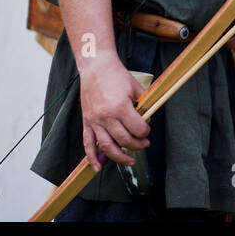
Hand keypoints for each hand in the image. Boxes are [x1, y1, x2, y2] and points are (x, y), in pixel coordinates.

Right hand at [78, 52, 149, 170]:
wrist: (96, 67)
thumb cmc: (117, 75)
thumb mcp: (135, 87)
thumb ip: (142, 105)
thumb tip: (147, 121)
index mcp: (120, 107)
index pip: (138, 129)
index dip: (146, 132)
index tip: (147, 129)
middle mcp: (106, 117)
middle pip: (125, 140)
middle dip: (138, 145)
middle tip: (144, 144)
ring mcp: (95, 121)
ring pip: (107, 147)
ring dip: (120, 157)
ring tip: (130, 161)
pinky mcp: (87, 122)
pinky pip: (87, 144)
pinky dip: (92, 158)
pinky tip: (97, 168)